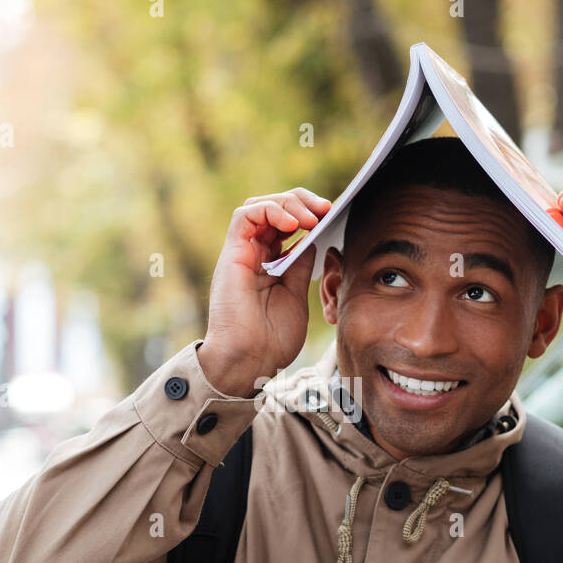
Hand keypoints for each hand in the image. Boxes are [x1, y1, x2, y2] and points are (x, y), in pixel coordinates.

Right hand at [197, 188, 330, 396]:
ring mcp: (241, 253)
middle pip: (273, 209)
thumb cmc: (272, 339)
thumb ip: (300, 266)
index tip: (331, 215)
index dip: (308, 213)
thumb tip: (311, 239)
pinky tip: (292, 223)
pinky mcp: (231, 254)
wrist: (251, 361)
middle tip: (325, 208)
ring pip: (259, 206)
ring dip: (288, 203)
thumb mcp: (296, 295)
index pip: (286, 224)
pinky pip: (244, 216)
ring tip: (311, 217)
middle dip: (302, 201)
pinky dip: (269, 210)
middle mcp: (253, 255)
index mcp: (269, 265)